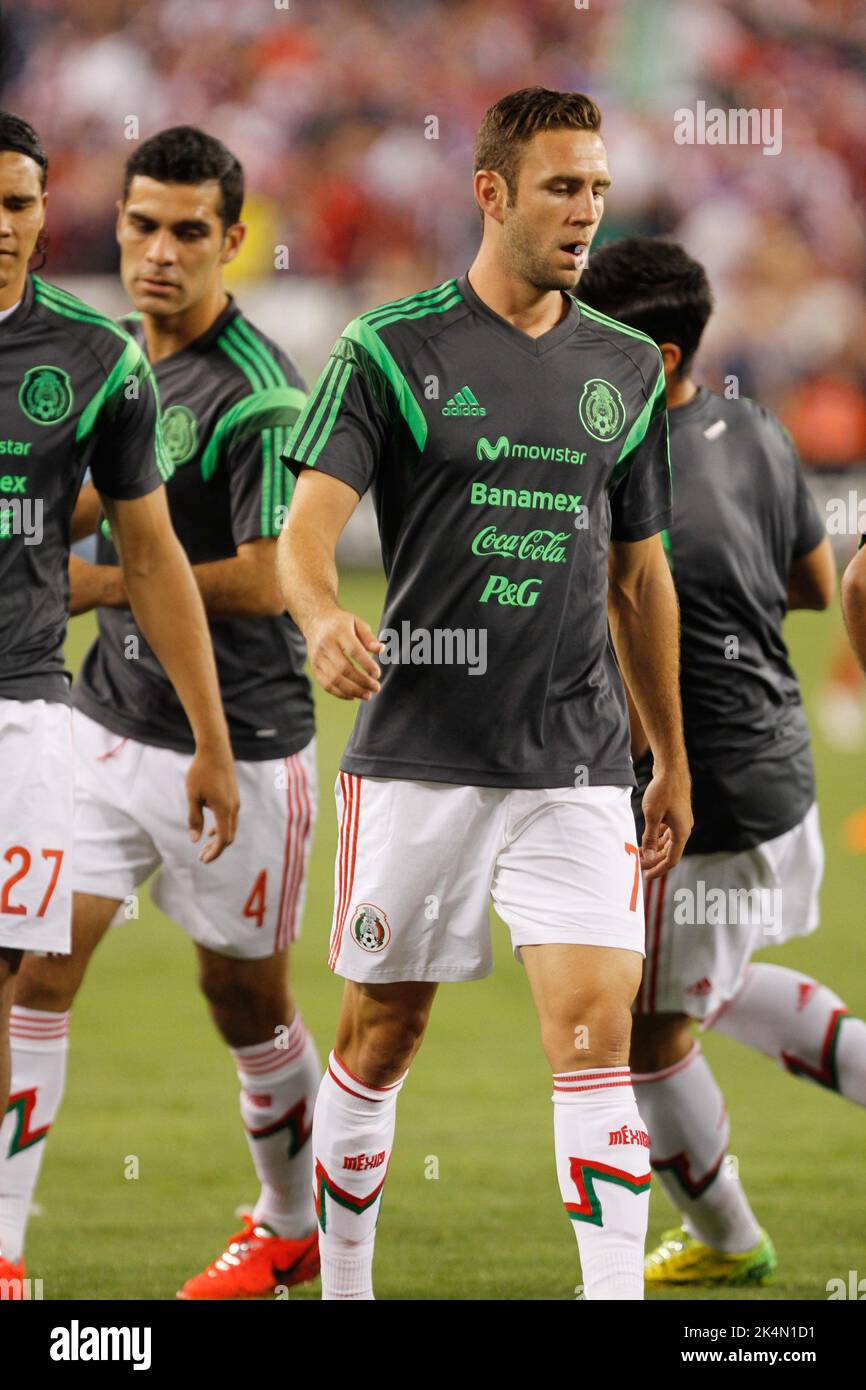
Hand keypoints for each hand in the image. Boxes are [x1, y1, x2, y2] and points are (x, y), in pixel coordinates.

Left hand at [186, 744, 239, 862]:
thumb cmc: (201, 771)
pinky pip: (230, 819)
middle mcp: (234, 808)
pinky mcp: (233, 797)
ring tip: (204, 846)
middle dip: (216, 849)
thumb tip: (195, 840)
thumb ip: (194, 818)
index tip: (203, 860)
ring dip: (218, 839)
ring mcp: (235, 802)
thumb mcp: (193, 796)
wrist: (215, 750)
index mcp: (224, 810)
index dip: (214, 852)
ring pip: (230, 828)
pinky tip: (210, 830)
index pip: (223, 839)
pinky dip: (221, 828)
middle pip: (228, 836)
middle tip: (201, 857)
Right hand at [306, 607, 383, 700]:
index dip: (366, 664)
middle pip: (344, 668)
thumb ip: (369, 637)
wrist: (315, 620)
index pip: (353, 650)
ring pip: (334, 679)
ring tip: (367, 695)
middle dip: (362, 681)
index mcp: (338, 631)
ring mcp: (318, 657)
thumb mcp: (357, 622)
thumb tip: (381, 650)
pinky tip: (353, 696)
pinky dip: (340, 693)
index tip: (377, 674)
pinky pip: (326, 685)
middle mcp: (326, 645)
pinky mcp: (314, 667)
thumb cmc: (340, 623)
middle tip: (376, 688)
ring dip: (353, 690)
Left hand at [639, 766, 691, 880]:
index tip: (646, 876)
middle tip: (639, 866)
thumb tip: (646, 857)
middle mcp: (684, 828)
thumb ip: (649, 838)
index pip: (672, 859)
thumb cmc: (663, 791)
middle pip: (670, 852)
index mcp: (681, 832)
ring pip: (668, 842)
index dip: (658, 869)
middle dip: (654, 860)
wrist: (671, 769)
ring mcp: (680, 821)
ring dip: (654, 849)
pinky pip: (667, 832)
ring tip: (640, 853)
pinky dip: (657, 838)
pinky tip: (646, 838)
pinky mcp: (675, 813)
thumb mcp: (652, 816)